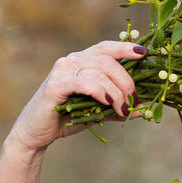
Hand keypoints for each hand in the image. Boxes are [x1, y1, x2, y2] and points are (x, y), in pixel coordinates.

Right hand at [5, 40, 148, 153]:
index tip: (145, 54)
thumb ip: (117, 108)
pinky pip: (85, 82)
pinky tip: (108, 103)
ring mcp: (62, 70)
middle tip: (134, 101)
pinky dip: (101, 92)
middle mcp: (71, 61)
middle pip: (108, 60)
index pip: (106, 48)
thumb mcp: (97, 113)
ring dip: (117, 92)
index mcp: (80, 62)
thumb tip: (143, 109)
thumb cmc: (65, 120)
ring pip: (100, 71)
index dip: (126, 48)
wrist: (36, 134)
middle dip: (127, 81)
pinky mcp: (55, 85)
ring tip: (123, 110)